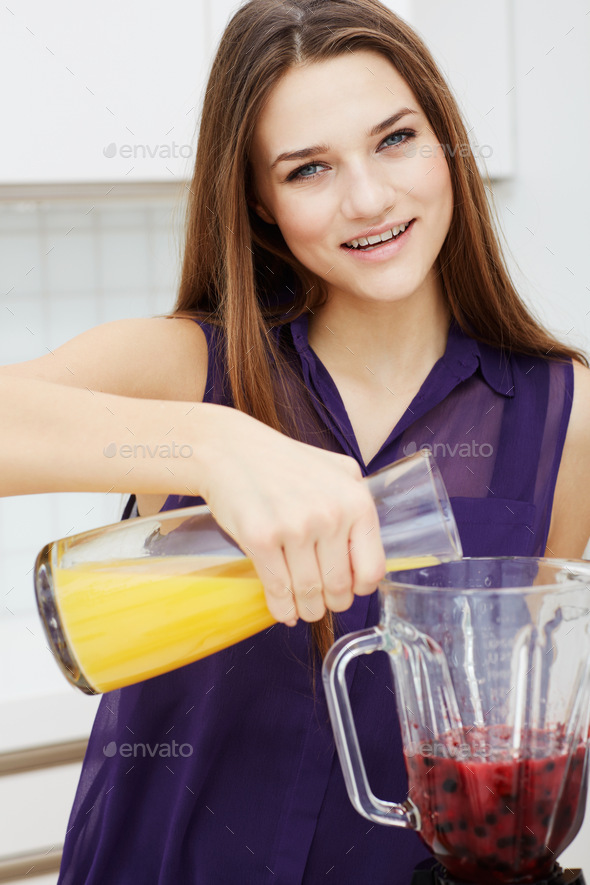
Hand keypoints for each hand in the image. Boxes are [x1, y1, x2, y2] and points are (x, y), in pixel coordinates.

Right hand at [199, 407, 385, 625]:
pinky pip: (278, 590)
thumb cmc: (285, 463)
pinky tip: (283, 610)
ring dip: (307, 610)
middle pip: (339, 586)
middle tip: (323, 603)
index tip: (349, 589)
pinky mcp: (261, 538)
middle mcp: (330, 514)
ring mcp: (295, 527)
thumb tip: (367, 557)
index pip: (372, 569)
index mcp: (356, 501)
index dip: (360, 588)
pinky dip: (282, 608)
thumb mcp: (337, 471)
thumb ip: (358, 507)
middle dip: (331, 603)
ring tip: (304, 608)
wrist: (232, 450)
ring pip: (309, 593)